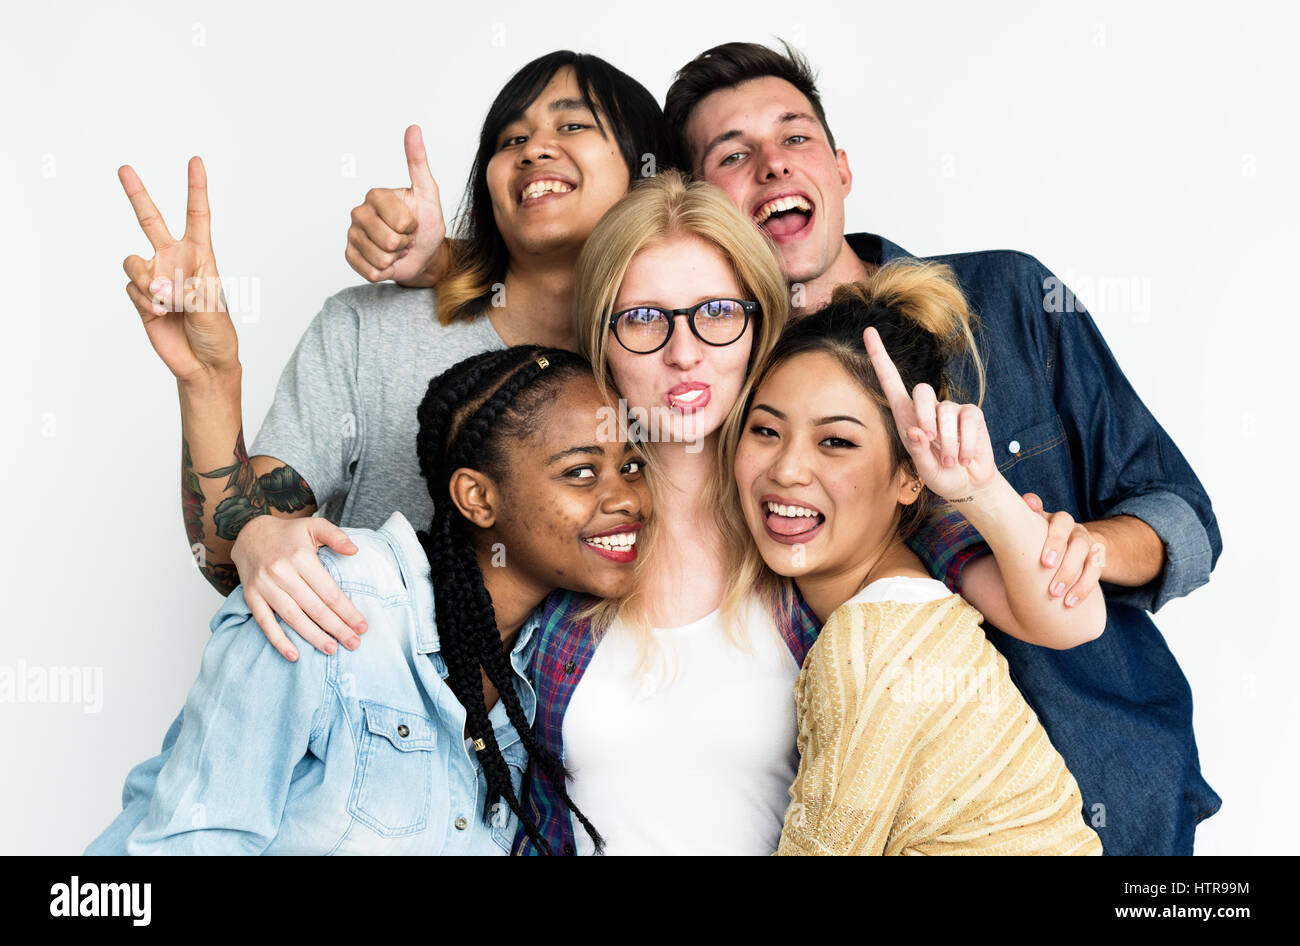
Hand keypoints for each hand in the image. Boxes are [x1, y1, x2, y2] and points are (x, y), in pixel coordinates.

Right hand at [120, 157, 239, 383]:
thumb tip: (163, 282)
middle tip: (123, 168)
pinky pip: (132, 287)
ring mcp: (156, 277)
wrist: (203, 363)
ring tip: (168, 302)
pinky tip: (160, 312)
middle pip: (150, 221)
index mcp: (201, 256)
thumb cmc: (217, 333)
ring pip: (134, 261)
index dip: (195, 188)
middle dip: (137, 194)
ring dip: (148, 282)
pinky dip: (145, 300)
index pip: (197, 216)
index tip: (195, 161)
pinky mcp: (142, 296)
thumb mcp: (212, 308)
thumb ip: (188, 290)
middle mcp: (175, 260)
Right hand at [230, 516, 368, 660]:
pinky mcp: (251, 596)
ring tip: (331, 649)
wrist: (250, 534)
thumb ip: (336, 536)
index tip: (362, 626)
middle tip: (353, 644)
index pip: (329, 591)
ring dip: (313, 636)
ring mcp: (265, 586)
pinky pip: (265, 622)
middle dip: (336, 628)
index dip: (347, 611)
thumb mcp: (314, 526)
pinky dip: (278, 640)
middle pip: (314, 607)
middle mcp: (282, 572)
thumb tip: (355, 550)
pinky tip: (294, 655)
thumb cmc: (289, 534)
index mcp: (301, 557)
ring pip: (293, 617)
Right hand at [345, 124, 446, 284]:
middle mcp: (359, 212)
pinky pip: (370, 272)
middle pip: (389, 242)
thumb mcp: (428, 194)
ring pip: (380, 259)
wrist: (423, 254)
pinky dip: (384, 271)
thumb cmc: (426, 224)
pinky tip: (387, 261)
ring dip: (395, 259)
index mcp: (376, 195)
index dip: (412, 228)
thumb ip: (418, 162)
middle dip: (404, 244)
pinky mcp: (350, 255)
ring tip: (397, 249)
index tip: (413, 223)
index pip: (400, 222)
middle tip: (405, 238)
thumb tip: (413, 128)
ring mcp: (352, 234)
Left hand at [865, 326, 996, 501]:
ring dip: (948, 443)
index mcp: (906, 415)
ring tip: (950, 461)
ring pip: (946, 412)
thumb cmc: (939, 474)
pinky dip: (965, 444)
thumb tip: (916, 431)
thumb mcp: (922, 468)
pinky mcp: (972, 414)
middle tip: (930, 444)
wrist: (967, 483)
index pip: (890, 380)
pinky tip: (964, 457)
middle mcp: (928, 407)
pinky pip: (968, 420)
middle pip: (922, 391)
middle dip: (925, 418)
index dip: (879, 356)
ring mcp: (951, 408)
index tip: (868, 331)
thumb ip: (916, 450)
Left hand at [1022, 493, 1105, 607]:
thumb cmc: (1035, 547)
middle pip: (1065, 526)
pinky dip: (1083, 586)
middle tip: (1045, 565)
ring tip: (1055, 593)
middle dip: (1056, 544)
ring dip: (1070, 571)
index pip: (1041, 509)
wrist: (1063, 555)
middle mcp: (1067, 524)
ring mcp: (1083, 538)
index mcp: (1046, 518)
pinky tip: (1070, 602)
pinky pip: (1096, 567)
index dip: (1039, 515)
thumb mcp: (1024, 538)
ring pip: (1083, 547)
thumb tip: (1013, 513)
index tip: (1035, 538)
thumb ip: (1014, 528)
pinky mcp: (1095, 555)